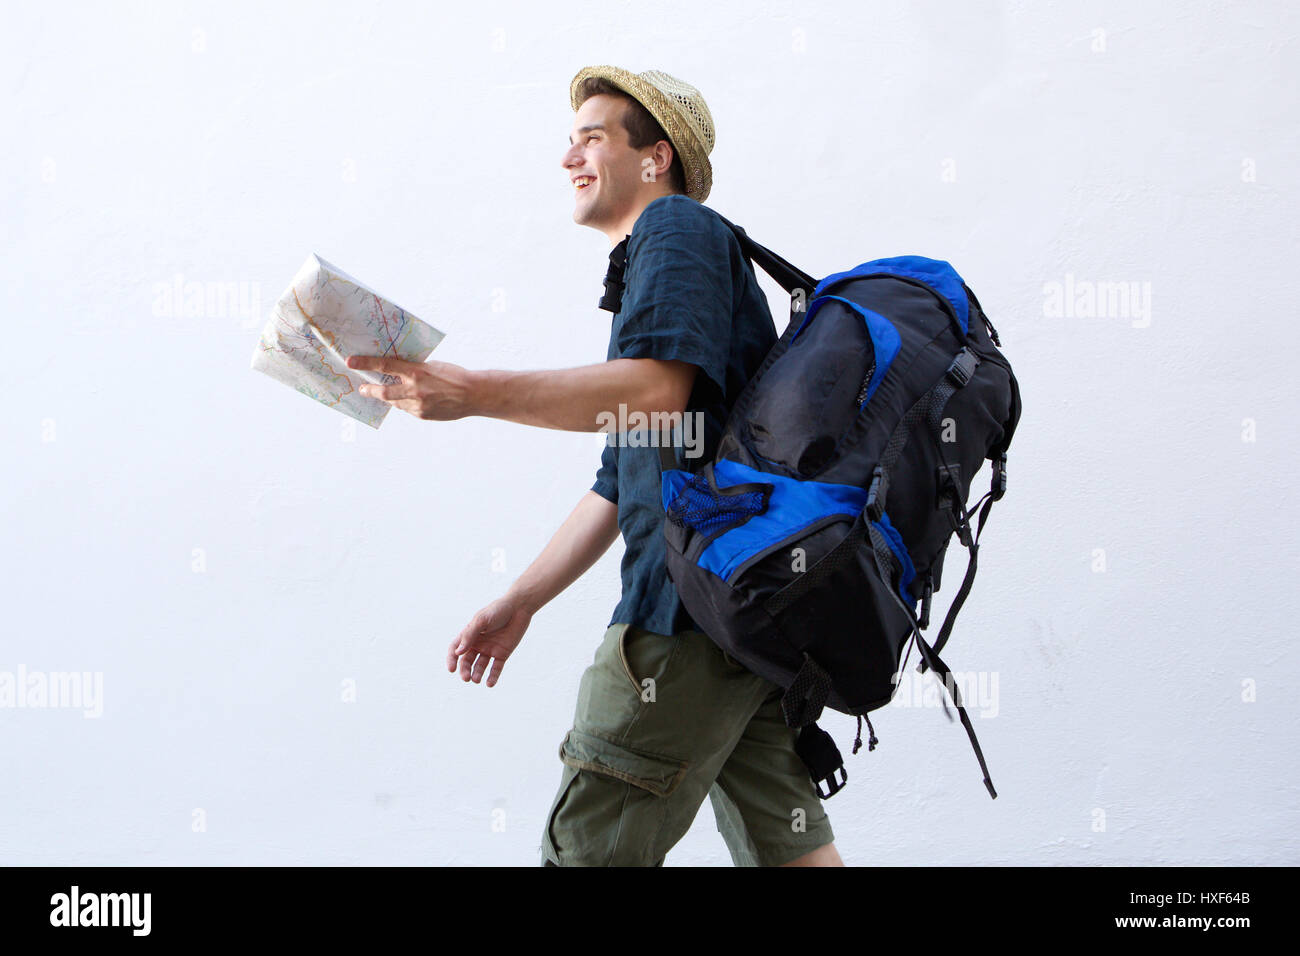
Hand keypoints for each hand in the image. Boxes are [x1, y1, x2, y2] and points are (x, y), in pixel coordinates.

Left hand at [347, 355, 475, 419]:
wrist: (473, 395)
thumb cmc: (454, 375)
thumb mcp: (432, 366)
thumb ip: (414, 369)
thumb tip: (398, 371)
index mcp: (416, 372)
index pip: (385, 366)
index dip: (365, 364)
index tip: (351, 362)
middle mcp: (414, 390)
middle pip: (383, 392)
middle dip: (369, 390)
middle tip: (362, 389)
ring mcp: (417, 405)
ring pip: (395, 402)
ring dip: (390, 398)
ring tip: (390, 393)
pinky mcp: (422, 415)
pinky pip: (407, 409)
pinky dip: (405, 404)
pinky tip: (411, 400)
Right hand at [447, 594, 533, 686]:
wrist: (519, 608)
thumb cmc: (498, 610)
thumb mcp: (481, 620)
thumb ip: (469, 635)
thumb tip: (458, 652)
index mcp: (469, 634)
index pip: (456, 649)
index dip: (452, 659)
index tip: (451, 669)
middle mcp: (478, 644)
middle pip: (467, 661)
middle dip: (465, 670)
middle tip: (466, 678)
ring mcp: (490, 649)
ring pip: (480, 666)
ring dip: (477, 674)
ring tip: (476, 680)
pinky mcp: (502, 654)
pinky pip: (496, 668)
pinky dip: (492, 677)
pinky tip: (489, 684)